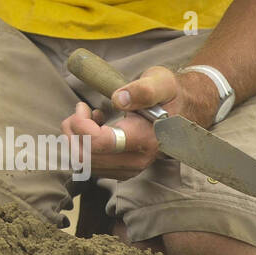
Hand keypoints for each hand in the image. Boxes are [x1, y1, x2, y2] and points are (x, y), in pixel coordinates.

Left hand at [60, 65, 216, 180]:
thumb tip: (119, 99)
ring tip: (87, 118)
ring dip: (74, 138)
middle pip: (85, 157)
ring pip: (82, 164)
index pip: (100, 143)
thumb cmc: (169, 95)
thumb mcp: (161, 82)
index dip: (82, 126)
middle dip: (73, 130)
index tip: (84, 107)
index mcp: (145, 139)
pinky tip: (93, 129)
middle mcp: (136, 160)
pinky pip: (88, 166)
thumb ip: (143, 90)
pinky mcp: (120, 171)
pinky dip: (82, 147)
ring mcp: (128, 169)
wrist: (182, 112)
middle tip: (81, 110)